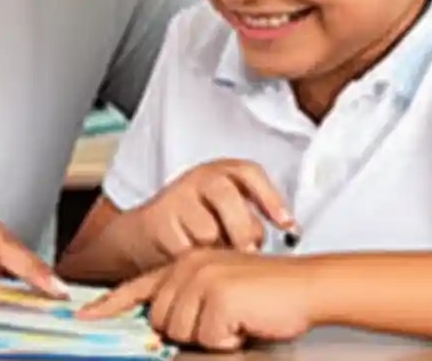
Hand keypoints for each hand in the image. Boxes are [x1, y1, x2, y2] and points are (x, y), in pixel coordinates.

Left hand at [78, 249, 317, 349]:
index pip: (139, 286)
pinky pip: (209, 339)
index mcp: (186, 263)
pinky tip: (247, 322)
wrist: (309, 285)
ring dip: (214, 336)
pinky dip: (231, 339)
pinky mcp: (217, 297)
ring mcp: (201, 280)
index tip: (84, 316)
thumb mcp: (222, 288)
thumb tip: (166, 326)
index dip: (110, 304)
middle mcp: (188, 267)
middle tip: (226, 319)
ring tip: (239, 317)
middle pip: (162, 322)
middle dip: (192, 332)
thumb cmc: (270, 293)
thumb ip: (190, 300)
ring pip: (182, 333)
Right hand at [125, 159, 295, 262]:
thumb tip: (286, 235)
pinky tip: (192, 260)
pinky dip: (193, 260)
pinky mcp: (157, 221)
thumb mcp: (224, 212)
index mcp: (220, 172)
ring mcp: (175, 198)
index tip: (286, 224)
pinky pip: (184, 248)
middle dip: (243, 229)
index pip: (248, 173)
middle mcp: (198, 179)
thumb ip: (250, 217)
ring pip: (206, 229)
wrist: (145, 234)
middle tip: (250, 252)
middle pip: (225, 196)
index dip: (270, 197)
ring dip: (215, 249)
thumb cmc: (195, 224)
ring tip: (214, 255)